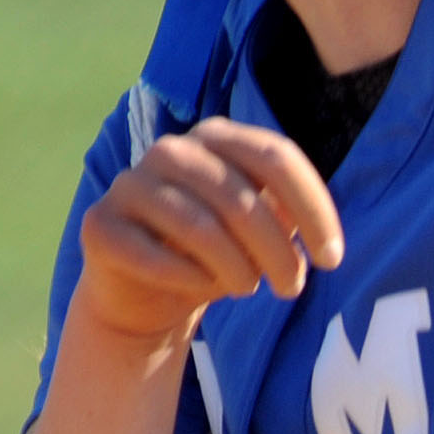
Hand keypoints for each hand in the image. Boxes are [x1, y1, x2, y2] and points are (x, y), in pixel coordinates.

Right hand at [72, 121, 345, 357]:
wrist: (145, 296)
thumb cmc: (214, 257)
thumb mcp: (260, 233)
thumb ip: (288, 218)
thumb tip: (317, 232)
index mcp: (217, 137)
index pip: (276, 158)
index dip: (314, 208)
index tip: (333, 259)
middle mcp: (171, 150)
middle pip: (240, 196)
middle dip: (277, 251)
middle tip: (292, 288)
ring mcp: (130, 184)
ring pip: (198, 227)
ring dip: (235, 268)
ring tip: (248, 288)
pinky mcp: (100, 224)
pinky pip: (152, 255)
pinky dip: (188, 279)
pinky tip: (201, 290)